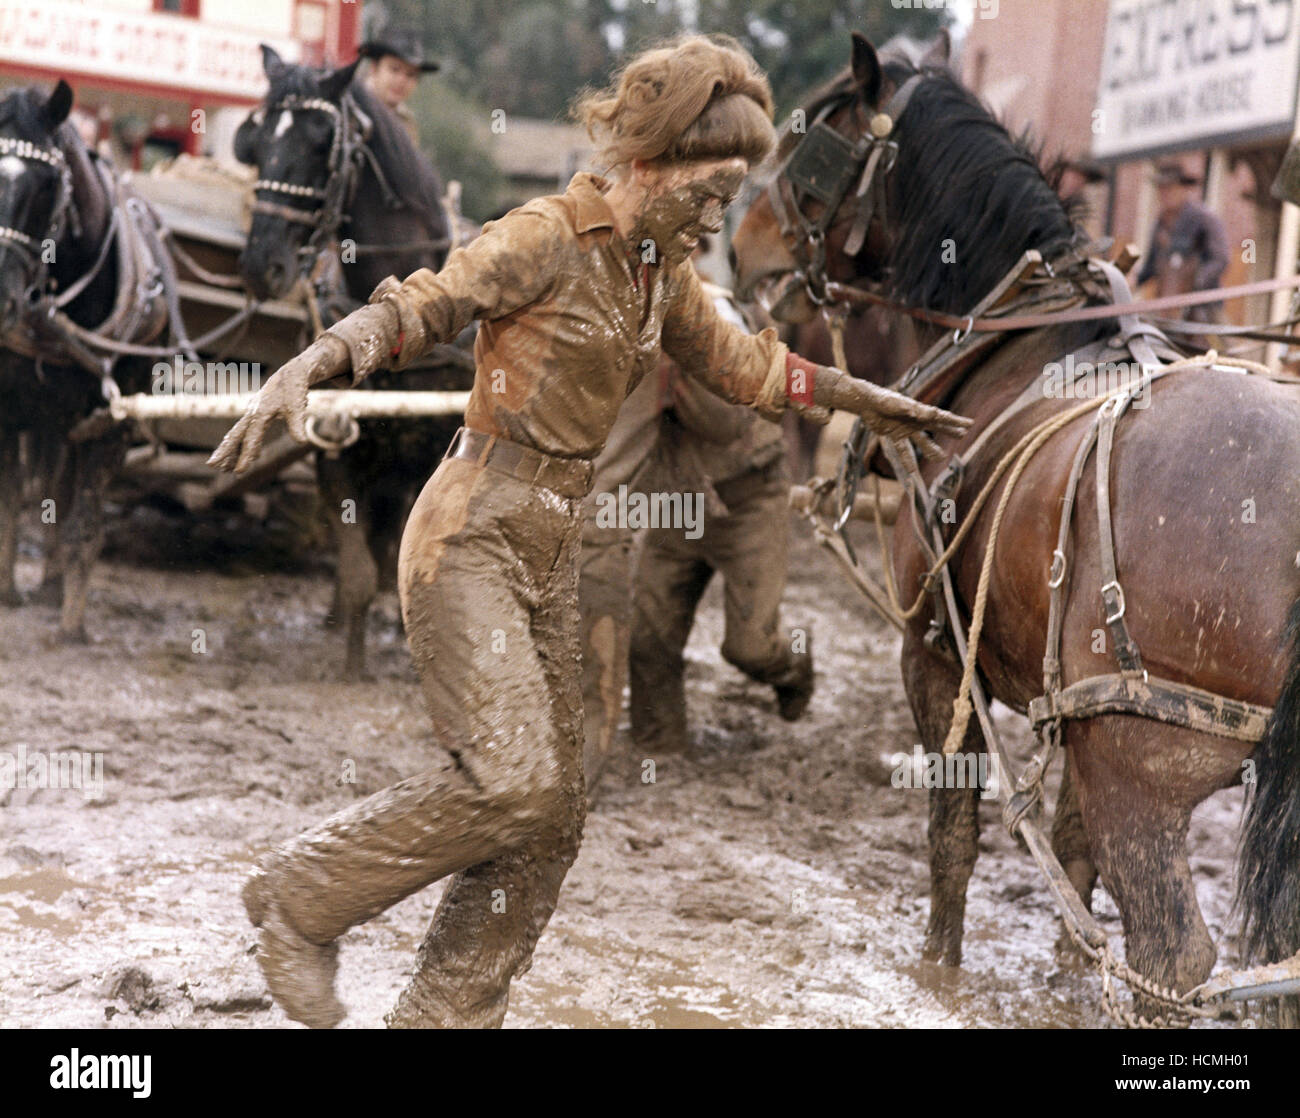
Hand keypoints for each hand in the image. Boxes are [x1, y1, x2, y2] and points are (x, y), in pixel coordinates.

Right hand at [207, 334, 348, 472]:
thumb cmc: (294, 389)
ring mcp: (252, 413)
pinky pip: (246, 431)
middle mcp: (252, 413)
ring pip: (237, 433)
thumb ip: (297, 424)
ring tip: (222, 467)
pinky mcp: (256, 413)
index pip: (250, 439)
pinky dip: (242, 442)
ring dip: (230, 450)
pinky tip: (246, 455)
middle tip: (212, 465)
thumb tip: (301, 441)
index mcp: (260, 413)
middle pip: (234, 435)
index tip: (239, 471)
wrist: (291, 374)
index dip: (245, 455)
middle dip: (224, 451)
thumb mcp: (298, 406)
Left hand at [826, 371, 971, 459]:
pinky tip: (912, 471)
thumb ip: (906, 407)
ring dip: (930, 449)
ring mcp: (904, 427)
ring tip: (940, 457)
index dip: (955, 421)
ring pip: (921, 441)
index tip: (969, 423)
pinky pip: (902, 450)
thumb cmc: (879, 398)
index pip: (940, 416)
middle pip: (935, 426)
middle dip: (949, 430)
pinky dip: (907, 460)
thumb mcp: (893, 402)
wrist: (864, 401)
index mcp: (917, 410)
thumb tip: (921, 412)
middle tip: (964, 434)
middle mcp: (914, 419)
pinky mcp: (894, 434)